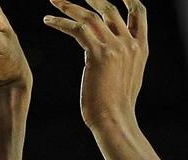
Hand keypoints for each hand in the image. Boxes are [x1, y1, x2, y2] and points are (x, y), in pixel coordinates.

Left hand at [41, 0, 147, 127]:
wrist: (115, 119)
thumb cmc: (118, 105)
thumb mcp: (129, 76)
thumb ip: (124, 58)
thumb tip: (114, 53)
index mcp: (140, 47)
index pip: (139, 12)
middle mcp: (129, 43)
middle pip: (109, 9)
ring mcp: (115, 48)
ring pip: (91, 16)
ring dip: (70, 6)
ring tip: (55, 1)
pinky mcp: (98, 54)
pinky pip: (76, 30)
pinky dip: (60, 23)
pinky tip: (48, 21)